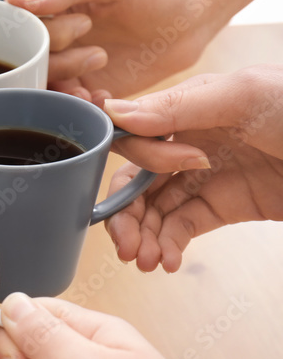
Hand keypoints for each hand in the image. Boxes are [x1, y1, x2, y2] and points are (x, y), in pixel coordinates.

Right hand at [6, 0, 219, 99]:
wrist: (189, 18)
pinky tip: (104, 99)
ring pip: (40, 87)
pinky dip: (80, 108)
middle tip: (99, 54)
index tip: (83, 26)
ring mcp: (60, 65)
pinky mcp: (80, 89)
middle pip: (25, 62)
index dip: (40, 35)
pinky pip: (66, 106)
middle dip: (57, 65)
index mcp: (40, 4)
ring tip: (95, 86)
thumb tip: (14, 1)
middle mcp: (43, 36)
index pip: (15, 27)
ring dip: (65, 92)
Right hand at [103, 66, 282, 271]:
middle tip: (126, 247)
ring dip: (144, 236)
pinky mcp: (227, 206)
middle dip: (126, 213)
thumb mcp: (246, 96)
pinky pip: (184, 226)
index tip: (171, 175)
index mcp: (188, 106)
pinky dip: (170, 245)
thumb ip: (179, 106)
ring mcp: (207, 175)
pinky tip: (168, 261)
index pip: (134, 137)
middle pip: (136, 179)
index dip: (138, 162)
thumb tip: (112, 111)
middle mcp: (189, 140)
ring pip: (155, 208)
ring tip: (146, 262)